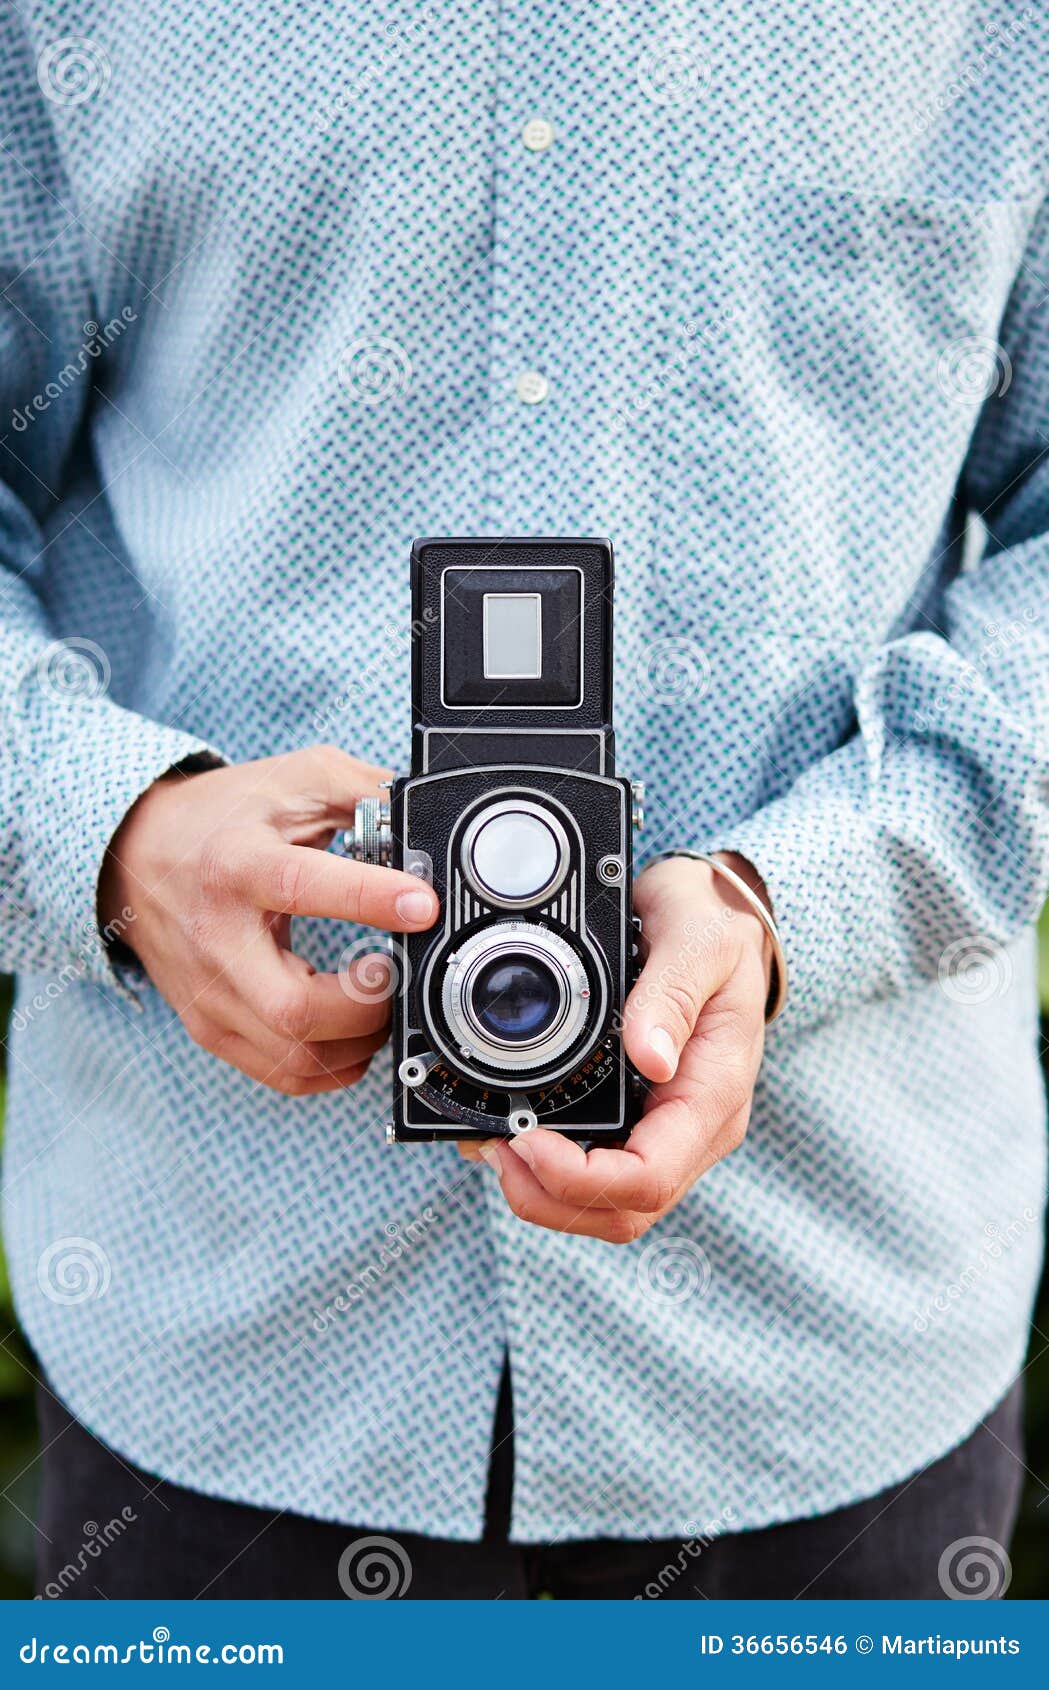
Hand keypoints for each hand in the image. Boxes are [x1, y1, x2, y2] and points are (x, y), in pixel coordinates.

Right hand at [98, 745, 438, 1093]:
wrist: (136, 853)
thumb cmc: (224, 816)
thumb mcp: (296, 778)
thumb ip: (367, 791)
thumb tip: (429, 818)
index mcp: (237, 864)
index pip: (301, 887)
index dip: (370, 900)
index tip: (423, 906)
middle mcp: (218, 938)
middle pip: (294, 1009)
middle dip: (368, 1006)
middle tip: (396, 971)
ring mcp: (209, 994)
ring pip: (294, 1056)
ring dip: (359, 1040)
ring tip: (380, 998)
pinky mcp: (210, 1028)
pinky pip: (283, 1073)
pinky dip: (333, 1063)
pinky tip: (350, 1028)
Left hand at [460, 854, 771, 1241]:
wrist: (716, 916)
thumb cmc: (713, 928)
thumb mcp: (701, 942)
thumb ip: (674, 996)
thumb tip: (650, 1057)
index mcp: (714, 1095)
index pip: (649, 1179)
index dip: (579, 1179)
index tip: (527, 1140)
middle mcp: (697, 1129)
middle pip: (623, 1212)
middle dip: (548, 1197)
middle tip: (494, 1148)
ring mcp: (671, 1131)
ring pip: (608, 1205)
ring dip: (544, 1192)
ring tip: (493, 1145)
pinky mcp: (646, 1121)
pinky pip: (600, 1172)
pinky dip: (551, 1170)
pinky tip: (514, 1135)